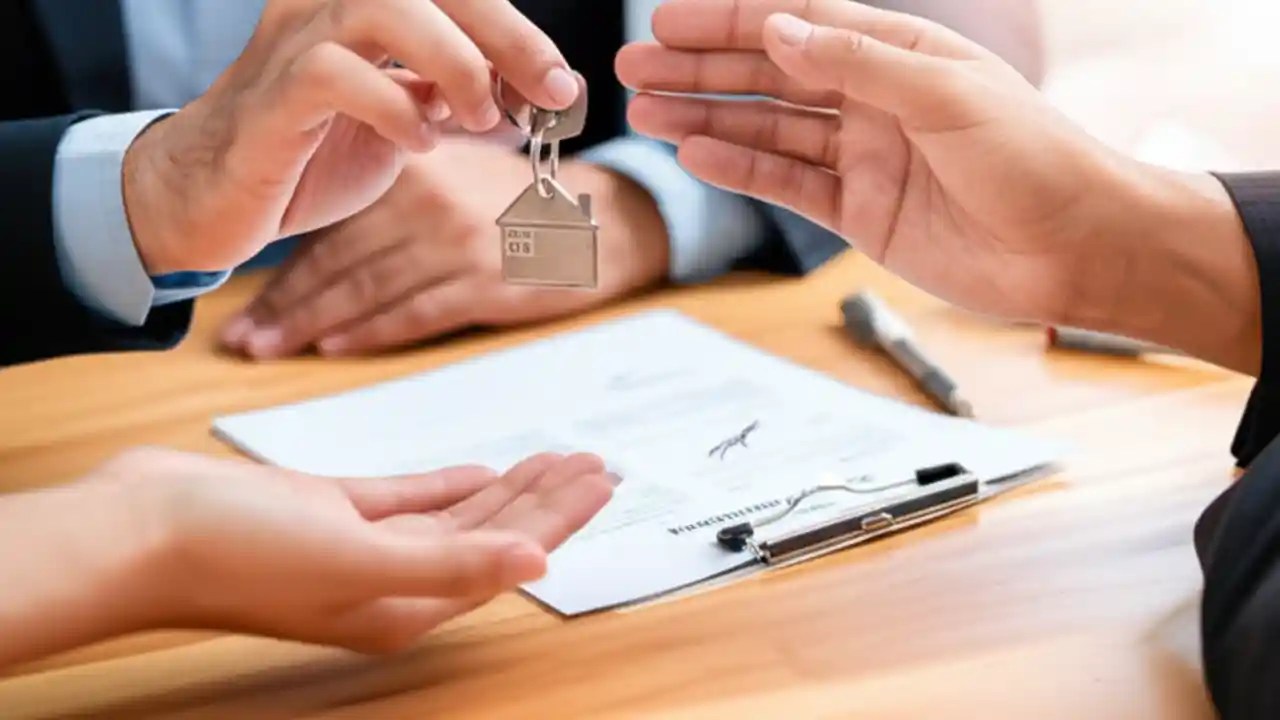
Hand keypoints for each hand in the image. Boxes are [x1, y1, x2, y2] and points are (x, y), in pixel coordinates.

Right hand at [0, 448, 612, 663]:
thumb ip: (453, 560)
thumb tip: (539, 562)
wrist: (137, 531)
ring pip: (456, 515)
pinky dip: (448, 485)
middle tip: (594, 462)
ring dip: (507, 488)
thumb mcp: (358, 558)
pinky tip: (480, 472)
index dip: (559, 519)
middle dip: (545, 500)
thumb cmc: (238, 554)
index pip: (506, 556)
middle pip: (491, 535)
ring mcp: (359, 544)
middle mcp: (391, 579)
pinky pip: (408, 498)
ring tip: (555, 459)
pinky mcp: (328, 509)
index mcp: (407, 603)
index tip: (602, 481)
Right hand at [122, 0, 581, 276]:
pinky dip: (393, 106)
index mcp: (363, 8)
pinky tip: (418, 141)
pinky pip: (334, 74)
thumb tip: (531, 102)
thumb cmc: (307, 153)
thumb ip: (456, 104)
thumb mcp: (403, 123)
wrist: (214, 196)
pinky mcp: (272, 96)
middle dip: (505, 35)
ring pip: (384, 7)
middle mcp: (326, 6)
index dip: (516, 30)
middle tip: (550, 92)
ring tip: (481, 115)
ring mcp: (294, 43)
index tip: (561, 84)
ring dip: (454, 62)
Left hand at [219, 140, 669, 357]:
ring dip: (312, 324)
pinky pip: (414, 311)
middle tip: (240, 339)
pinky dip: (370, 331)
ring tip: (270, 350)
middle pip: (338, 261)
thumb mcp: (458, 177)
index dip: (285, 272)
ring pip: (366, 289)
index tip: (247, 306)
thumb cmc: (524, 204)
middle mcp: (428, 204)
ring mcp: (457, 243)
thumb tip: (332, 245)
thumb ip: (397, 200)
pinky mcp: (486, 282)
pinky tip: (334, 347)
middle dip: (284, 306)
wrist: (604, 220)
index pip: (333, 227)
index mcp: (414, 172)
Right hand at [617, 0, 1259, 371]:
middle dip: (702, 69)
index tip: (667, 21)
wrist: (1078, 248)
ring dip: (709, 118)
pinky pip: (789, 184)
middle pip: (771, 75)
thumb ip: (857, 64)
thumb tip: (777, 30)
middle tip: (635, 68)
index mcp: (900, 53)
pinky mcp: (862, 212)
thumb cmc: (1035, 158)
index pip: (799, 25)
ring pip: (770, 129)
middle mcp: (876, 99)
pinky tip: (699, 155)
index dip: (730, 21)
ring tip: (648, 111)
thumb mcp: (945, 95)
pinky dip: (743, 169)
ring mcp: (866, 156)